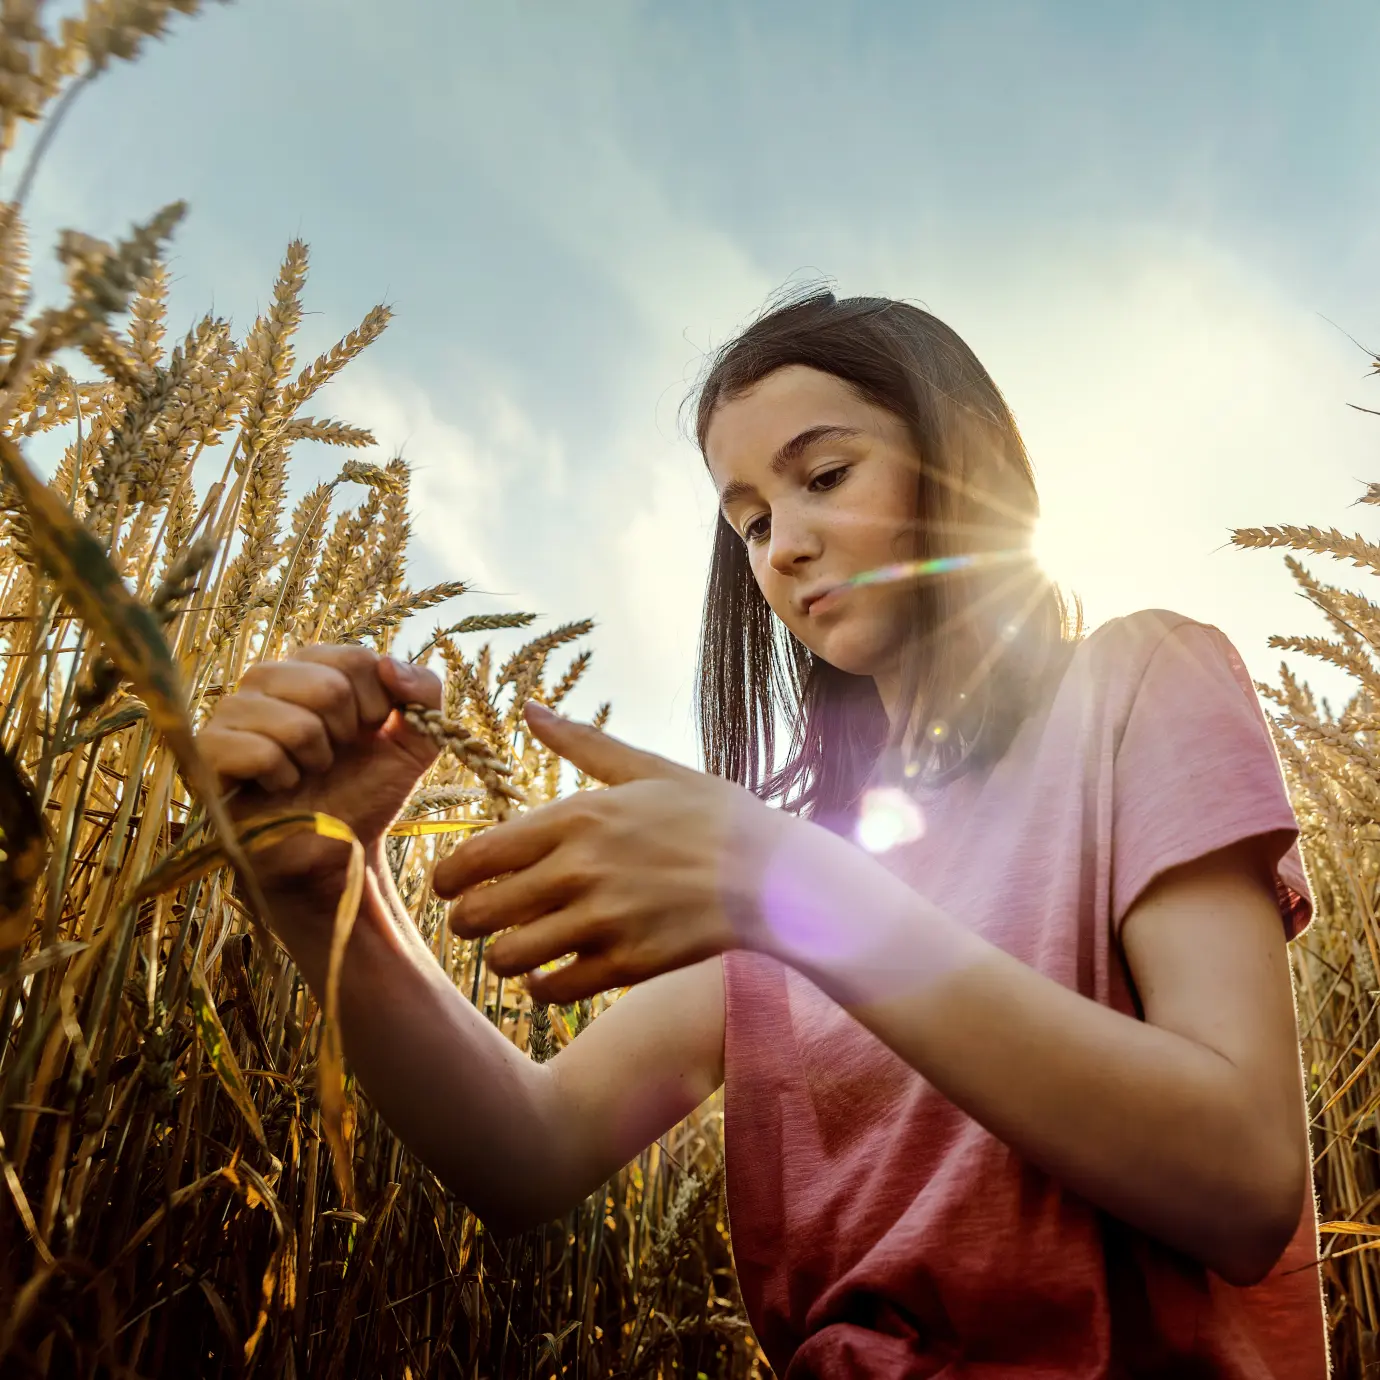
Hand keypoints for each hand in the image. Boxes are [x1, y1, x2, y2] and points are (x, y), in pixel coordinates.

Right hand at [198, 645, 442, 891]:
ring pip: (296, 724)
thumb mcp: (418, 740)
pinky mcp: (208, 750)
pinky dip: (282, 779)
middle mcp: (268, 678)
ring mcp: (233, 711)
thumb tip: (389, 663)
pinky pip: (259, 753)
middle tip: (334, 757)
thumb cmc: (367, 789)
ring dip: (316, 761)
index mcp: (314, 664)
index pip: (357, 660)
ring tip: (306, 772)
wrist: (333, 850)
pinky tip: (277, 787)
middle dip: (347, 736)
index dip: (378, 707)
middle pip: (329, 687)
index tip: (370, 733)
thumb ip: (425, 690)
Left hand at [433, 701, 783, 1003]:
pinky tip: (553, 970)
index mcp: (576, 817)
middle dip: (465, 920)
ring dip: (504, 955)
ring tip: (518, 945)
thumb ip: (581, 742)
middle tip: (476, 919)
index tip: (450, 885)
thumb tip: (529, 709)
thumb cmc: (712, 814)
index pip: (473, 857)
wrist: (776, 875)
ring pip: (507, 958)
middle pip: (476, 913)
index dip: (447, 878)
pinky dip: (542, 986)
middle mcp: (580, 870)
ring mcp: (602, 921)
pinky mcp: (626, 965)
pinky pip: (550, 990)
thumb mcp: (648, 767)